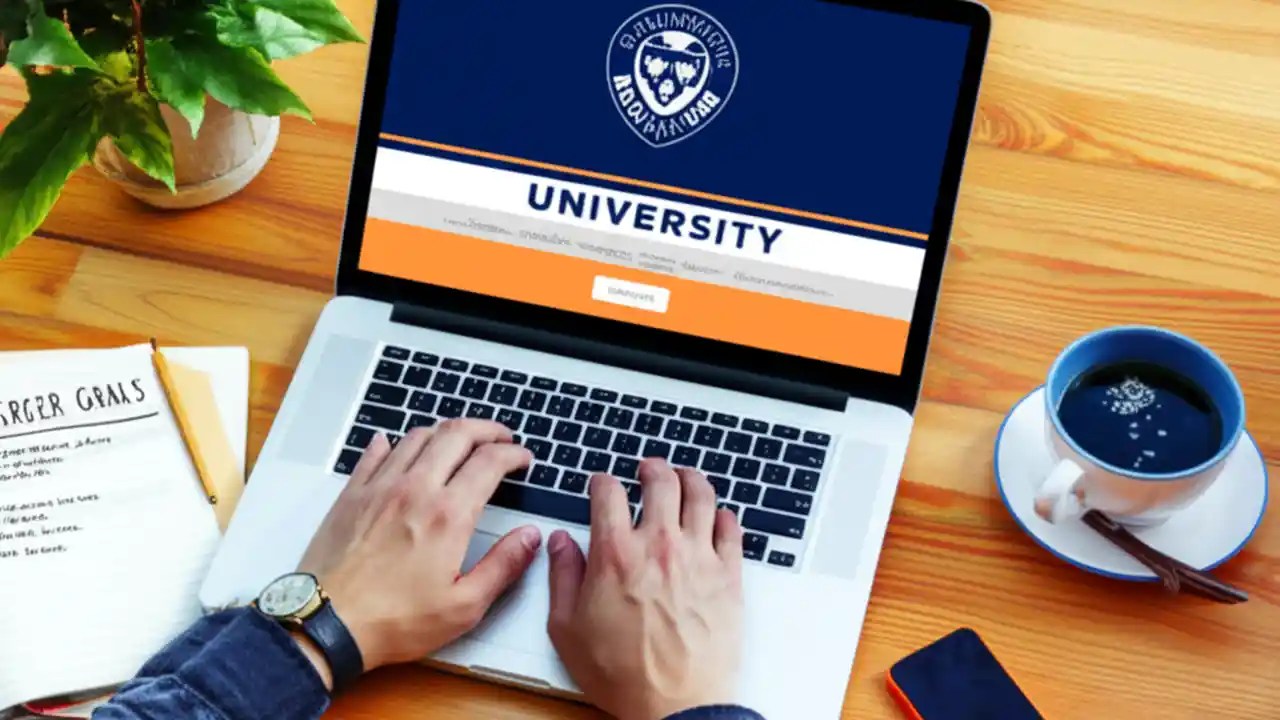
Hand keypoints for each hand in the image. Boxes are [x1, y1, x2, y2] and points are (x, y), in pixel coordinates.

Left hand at [298, 420, 541, 671]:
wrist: (325, 624)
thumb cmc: (393, 621)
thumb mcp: (463, 607)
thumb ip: (503, 567)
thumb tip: (531, 538)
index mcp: (448, 515)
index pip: (489, 462)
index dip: (513, 454)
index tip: (523, 458)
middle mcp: (415, 489)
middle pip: (456, 434)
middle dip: (485, 429)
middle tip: (500, 437)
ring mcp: (379, 487)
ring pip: (417, 437)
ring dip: (445, 432)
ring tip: (458, 441)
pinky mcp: (351, 495)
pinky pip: (374, 453)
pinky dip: (392, 442)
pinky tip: (395, 444)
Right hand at [547, 459, 744, 719]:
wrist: (676, 704)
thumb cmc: (623, 674)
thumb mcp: (567, 629)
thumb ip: (562, 577)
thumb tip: (559, 544)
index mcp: (615, 554)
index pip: (608, 493)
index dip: (601, 482)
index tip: (601, 484)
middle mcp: (659, 545)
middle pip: (660, 481)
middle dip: (651, 468)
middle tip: (648, 468)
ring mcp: (698, 557)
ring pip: (701, 495)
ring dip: (690, 478)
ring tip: (684, 476)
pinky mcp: (728, 575)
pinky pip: (731, 529)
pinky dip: (723, 515)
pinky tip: (717, 516)